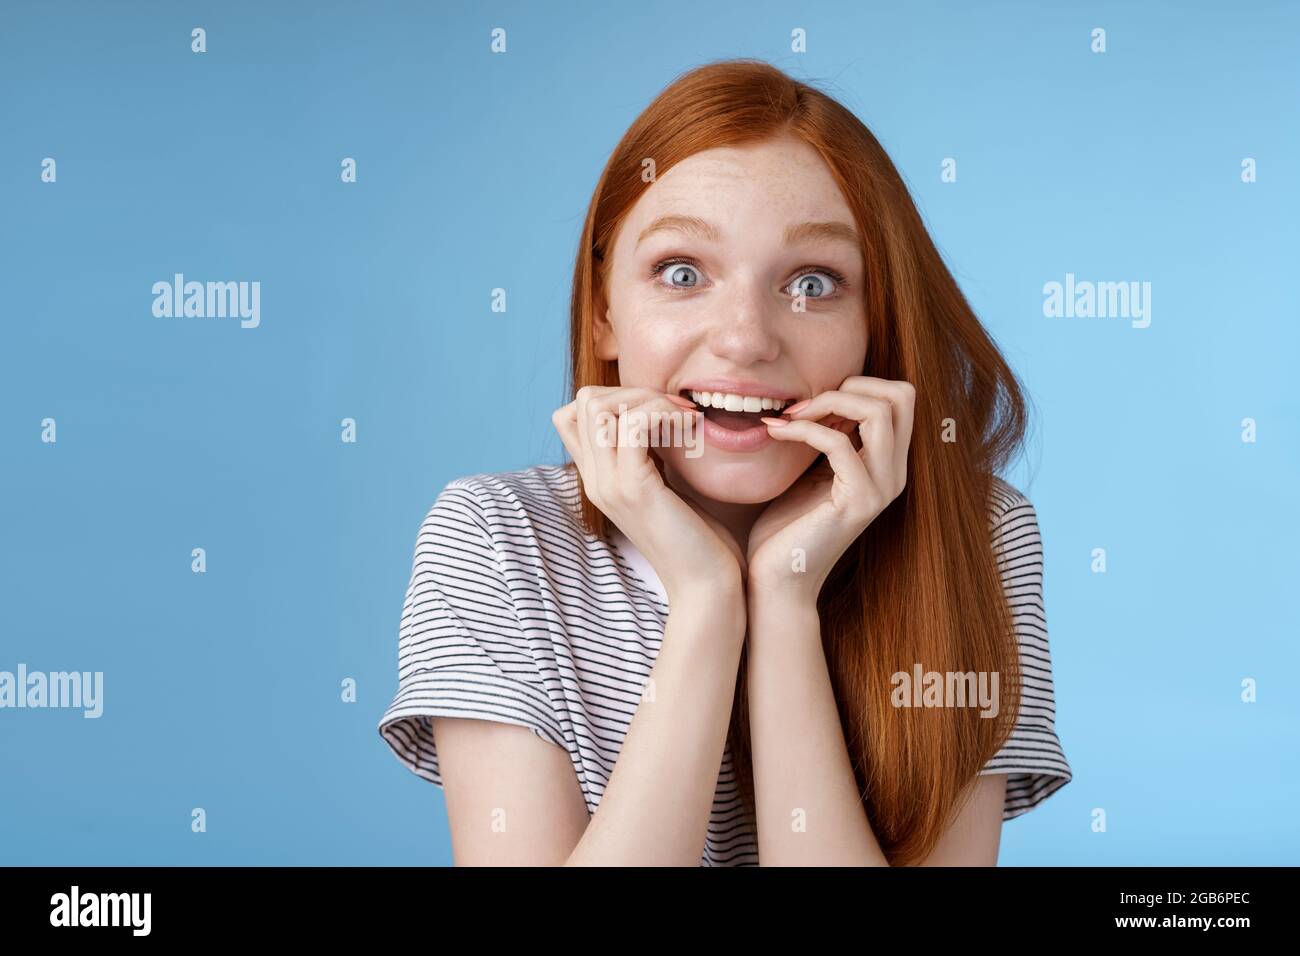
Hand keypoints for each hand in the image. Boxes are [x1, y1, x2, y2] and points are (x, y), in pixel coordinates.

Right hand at [552, 386, 745, 600]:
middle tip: (675, 411)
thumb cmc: (698, 539)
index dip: (613, 397)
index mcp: (599, 479)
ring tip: (684, 419)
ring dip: (649, 399)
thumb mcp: (666, 487)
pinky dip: (662, 414)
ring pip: (601, 407)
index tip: (658, 411)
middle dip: (634, 391)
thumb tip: (659, 417)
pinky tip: (690, 430)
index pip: (571, 415)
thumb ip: (652, 456)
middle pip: (584, 402)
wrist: (706, 586)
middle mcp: (595, 481)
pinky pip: (632, 425)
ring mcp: (609, 485)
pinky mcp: (635, 489)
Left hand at [745, 376, 915, 600]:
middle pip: (903, 395)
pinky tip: (775, 434)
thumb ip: (827, 435)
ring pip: (879, 411)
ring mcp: (882, 488)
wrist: (778, 580)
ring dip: (828, 402)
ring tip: (789, 417)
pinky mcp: (859, 502)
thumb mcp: (812, 470)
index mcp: (888, 463)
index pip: (900, 397)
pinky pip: (839, 443)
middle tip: (803, 406)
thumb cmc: (787, 527)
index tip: (811, 403)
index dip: (857, 385)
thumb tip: (818, 395)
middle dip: (850, 385)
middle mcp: (895, 474)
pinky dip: (804, 429)